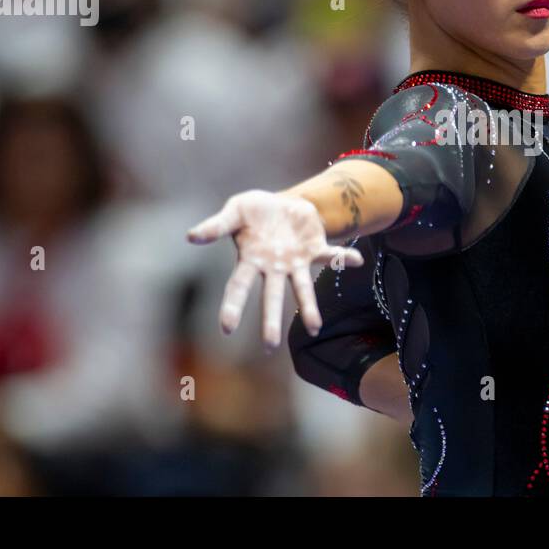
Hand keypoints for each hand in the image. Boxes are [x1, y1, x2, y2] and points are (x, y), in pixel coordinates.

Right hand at [186, 190, 363, 348]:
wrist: (284, 202)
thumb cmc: (253, 211)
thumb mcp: (234, 210)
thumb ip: (217, 225)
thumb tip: (190, 236)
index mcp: (250, 261)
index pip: (238, 287)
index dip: (232, 306)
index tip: (226, 329)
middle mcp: (274, 269)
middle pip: (271, 297)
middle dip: (270, 321)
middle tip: (270, 346)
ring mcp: (296, 263)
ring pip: (302, 288)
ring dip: (309, 307)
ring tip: (316, 327)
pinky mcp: (315, 250)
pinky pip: (331, 256)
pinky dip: (343, 258)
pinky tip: (357, 260)